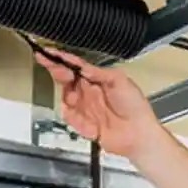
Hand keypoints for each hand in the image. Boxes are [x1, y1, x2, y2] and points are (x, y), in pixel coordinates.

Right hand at [33, 47, 163, 158]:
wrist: (138, 134)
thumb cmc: (135, 107)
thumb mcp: (119, 81)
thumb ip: (98, 72)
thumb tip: (82, 66)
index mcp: (98, 79)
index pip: (76, 66)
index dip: (61, 59)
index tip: (49, 53)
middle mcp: (89, 92)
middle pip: (66, 79)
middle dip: (59, 73)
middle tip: (58, 71)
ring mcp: (85, 107)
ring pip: (65, 98)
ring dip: (70, 98)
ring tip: (78, 100)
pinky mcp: (83, 123)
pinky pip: (70, 117)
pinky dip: (76, 118)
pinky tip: (86, 121)